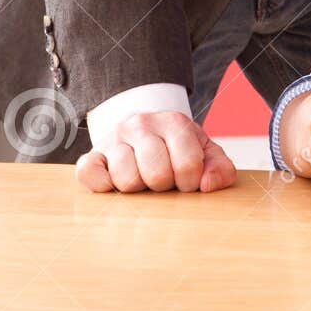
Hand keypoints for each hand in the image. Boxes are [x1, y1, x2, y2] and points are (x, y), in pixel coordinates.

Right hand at [75, 112, 237, 194]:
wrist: (144, 132)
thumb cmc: (177, 150)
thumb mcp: (205, 153)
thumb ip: (220, 168)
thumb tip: (208, 185)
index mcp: (174, 122)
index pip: (188, 165)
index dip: (190, 182)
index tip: (187, 180)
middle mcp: (141, 124)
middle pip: (157, 174)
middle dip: (164, 185)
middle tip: (163, 180)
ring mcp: (113, 138)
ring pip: (126, 179)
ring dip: (138, 187)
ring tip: (143, 178)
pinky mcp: (91, 155)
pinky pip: (91, 175)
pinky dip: (104, 186)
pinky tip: (116, 182)